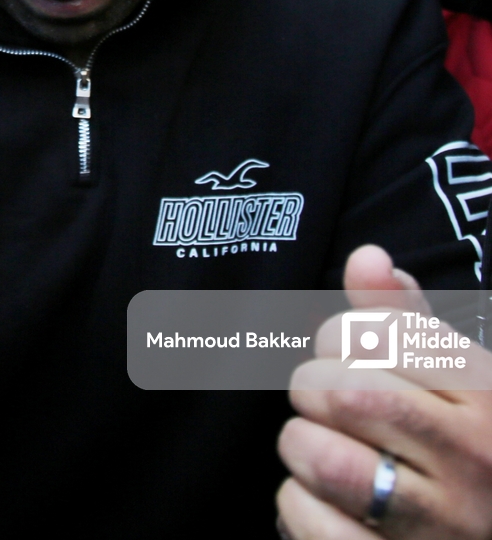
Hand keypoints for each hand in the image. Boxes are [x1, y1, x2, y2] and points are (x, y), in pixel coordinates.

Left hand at [276, 245, 491, 538]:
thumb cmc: (470, 452)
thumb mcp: (459, 379)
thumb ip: (405, 317)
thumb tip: (366, 257)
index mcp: (484, 395)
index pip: (374, 332)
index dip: (337, 337)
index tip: (347, 357)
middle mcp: (470, 458)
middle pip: (341, 391)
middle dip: (311, 388)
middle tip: (323, 402)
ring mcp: (441, 524)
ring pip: (323, 458)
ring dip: (301, 447)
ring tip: (318, 448)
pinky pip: (312, 523)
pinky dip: (296, 507)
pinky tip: (320, 502)